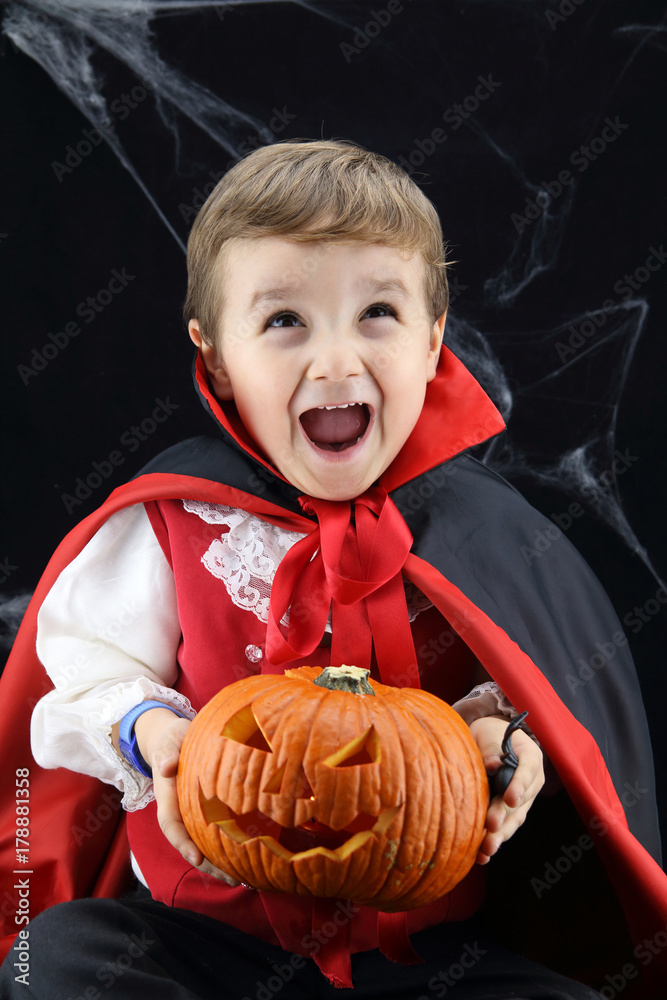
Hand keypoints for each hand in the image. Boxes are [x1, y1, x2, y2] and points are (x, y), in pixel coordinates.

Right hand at [133, 707, 239, 884]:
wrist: (176, 737)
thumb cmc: (174, 738)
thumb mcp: (169, 740)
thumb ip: (168, 752)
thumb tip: (167, 766)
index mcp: (168, 795)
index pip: (171, 823)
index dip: (182, 842)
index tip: (196, 858)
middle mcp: (179, 809)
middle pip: (189, 843)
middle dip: (207, 864)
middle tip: (230, 878)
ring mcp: (192, 812)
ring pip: (203, 842)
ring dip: (219, 862)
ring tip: (242, 878)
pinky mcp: (207, 809)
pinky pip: (214, 831)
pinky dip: (226, 846)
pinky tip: (247, 857)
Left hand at [468, 714, 544, 864]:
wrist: (490, 740)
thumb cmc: (490, 734)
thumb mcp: (490, 733)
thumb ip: (492, 747)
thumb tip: (492, 765)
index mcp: (530, 757)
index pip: (527, 771)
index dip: (519, 785)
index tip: (510, 798)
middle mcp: (531, 781)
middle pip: (520, 801)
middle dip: (505, 815)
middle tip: (491, 826)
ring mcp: (523, 800)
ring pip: (514, 819)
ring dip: (501, 835)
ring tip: (486, 848)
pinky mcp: (511, 813)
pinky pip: (506, 827)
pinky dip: (495, 840)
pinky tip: (482, 855)